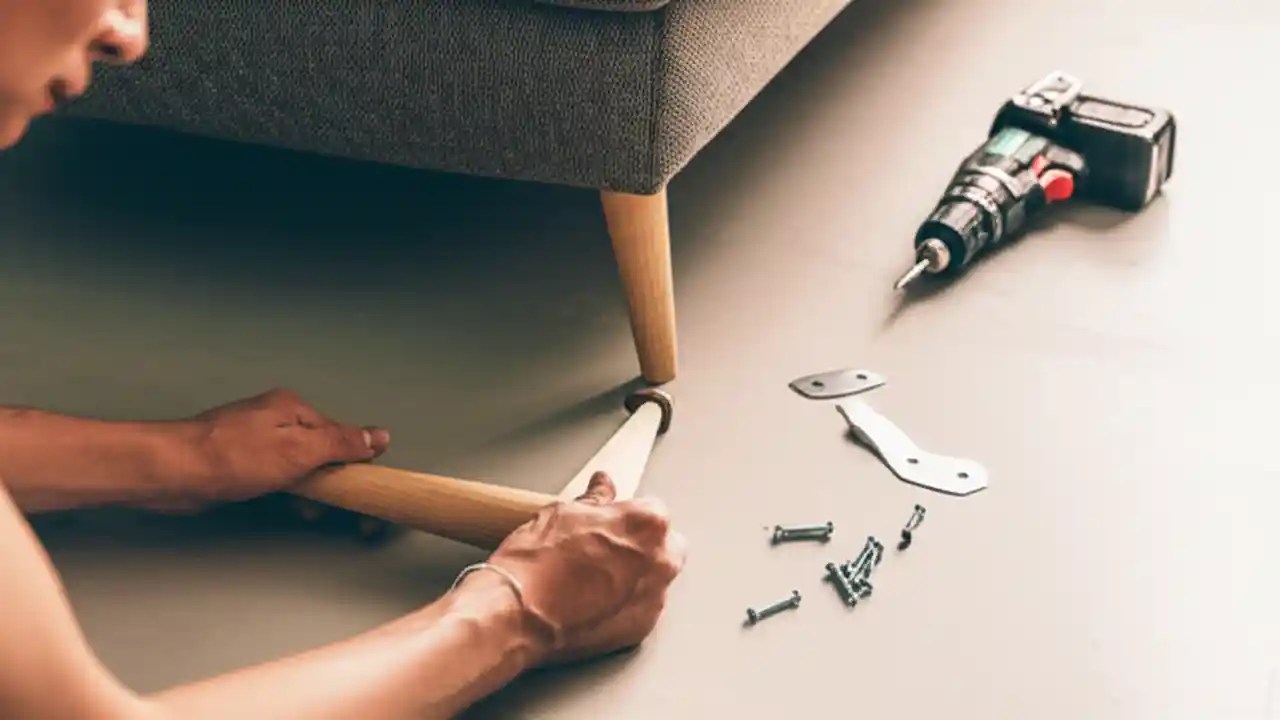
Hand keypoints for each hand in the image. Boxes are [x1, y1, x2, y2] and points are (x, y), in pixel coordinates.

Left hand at [184, 388, 389, 506]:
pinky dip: (284, 491)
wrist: (172, 472)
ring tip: (305, 509)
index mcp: (293, 408)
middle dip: (328, 482)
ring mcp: (256, 439)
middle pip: (319, 452)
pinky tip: (282, 504)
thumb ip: (341, 443)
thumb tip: (379, 436)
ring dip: (306, 490)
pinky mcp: (239, 461)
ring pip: (297, 467)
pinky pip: (276, 476)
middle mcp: (276, 418)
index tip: (359, 497)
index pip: (339, 437)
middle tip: (327, 506)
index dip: (352, 467)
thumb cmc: (232, 457)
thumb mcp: (299, 450)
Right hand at [474, 472, 686, 666]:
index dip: (627, 516)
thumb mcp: (562, 512)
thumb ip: (595, 498)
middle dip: (644, 545)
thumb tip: (602, 486)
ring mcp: (653, 597)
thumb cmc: (535, 563)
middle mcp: (660, 560)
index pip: (653, 510)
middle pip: (666, 545)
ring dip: (638, 576)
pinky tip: (596, 602)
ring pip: (656, 579)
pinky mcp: (641, 628)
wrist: (516, 613)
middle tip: (607, 550)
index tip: (610, 524)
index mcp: (647, 522)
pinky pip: (643, 608)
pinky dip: (627, 605)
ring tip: (596, 579)